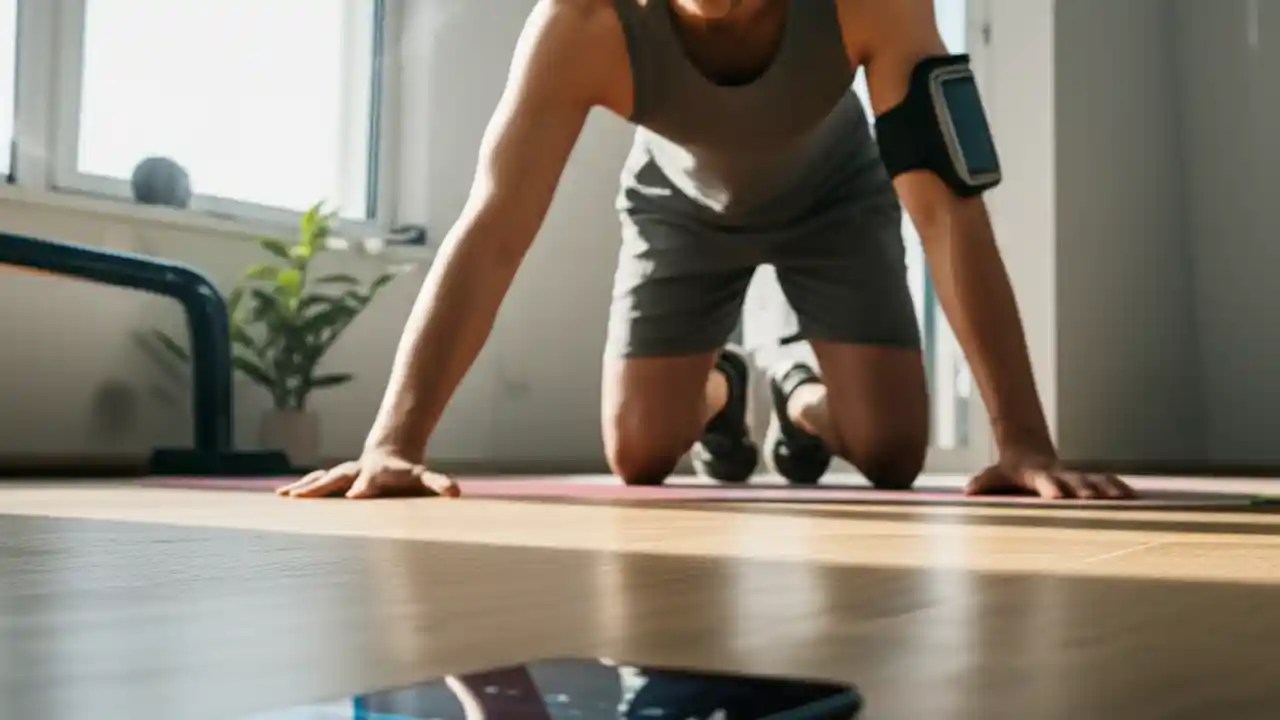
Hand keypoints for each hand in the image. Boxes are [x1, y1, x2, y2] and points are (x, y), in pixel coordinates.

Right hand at [276, 448, 458, 499]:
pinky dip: (300, 489)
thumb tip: (456, 492)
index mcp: (375, 476)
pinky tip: (282, 497)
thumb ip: (438, 483)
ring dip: (303, 488)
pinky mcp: (334, 480)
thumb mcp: (423, 477)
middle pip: (335, 479)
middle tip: (299, 497)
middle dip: (318, 488)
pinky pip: (315, 483)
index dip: (362, 490)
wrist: (391, 453)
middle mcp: (354, 474)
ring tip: (284, 497)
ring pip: (320, 480)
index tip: (353, 497)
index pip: (368, 485)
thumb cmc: (407, 472)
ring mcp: (342, 475)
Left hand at [966, 452, 1135, 499]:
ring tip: (1124, 499)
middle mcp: (1059, 474)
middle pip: (1073, 481)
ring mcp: (1074, 475)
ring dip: (1107, 489)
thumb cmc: (1009, 470)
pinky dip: (1119, 487)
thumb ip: (984, 482)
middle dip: (1084, 489)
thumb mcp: (994, 475)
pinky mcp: (1085, 478)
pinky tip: (1135, 497)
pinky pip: (1105, 481)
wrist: (1027, 450)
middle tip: (1094, 499)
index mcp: (1036, 475)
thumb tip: (967, 491)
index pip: (1042, 481)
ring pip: (1094, 479)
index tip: (1056, 496)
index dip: (1049, 487)